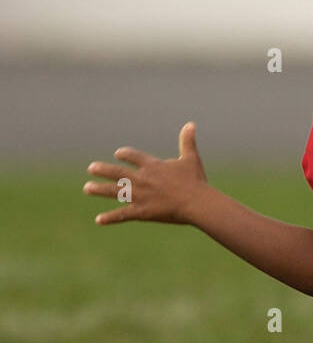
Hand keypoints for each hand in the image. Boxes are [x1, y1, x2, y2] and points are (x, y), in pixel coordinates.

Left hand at [84, 123, 206, 225]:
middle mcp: (142, 179)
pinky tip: (98, 220)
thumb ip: (187, 141)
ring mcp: (139, 195)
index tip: (117, 154)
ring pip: (114, 191)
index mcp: (152, 166)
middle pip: (117, 172)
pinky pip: (122, 215)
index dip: (125, 154)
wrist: (196, 202)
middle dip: (103, 170)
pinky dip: (110, 217)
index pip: (133, 156)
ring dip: (99, 190)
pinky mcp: (141, 212)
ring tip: (87, 188)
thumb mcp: (191, 158)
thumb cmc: (195, 180)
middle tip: (91, 168)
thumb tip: (190, 123)